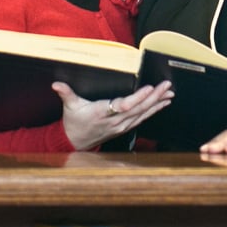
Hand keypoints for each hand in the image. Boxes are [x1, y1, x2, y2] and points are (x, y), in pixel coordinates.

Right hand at [54, 81, 173, 150]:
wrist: (76, 141)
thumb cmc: (74, 122)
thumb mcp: (69, 106)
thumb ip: (66, 93)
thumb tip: (57, 85)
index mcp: (102, 113)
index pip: (123, 105)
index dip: (137, 98)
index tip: (148, 88)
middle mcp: (115, 121)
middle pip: (138, 108)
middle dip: (154, 96)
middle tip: (166, 86)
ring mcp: (122, 126)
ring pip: (143, 113)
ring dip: (157, 103)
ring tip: (170, 93)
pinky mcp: (126, 127)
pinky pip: (143, 118)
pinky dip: (154, 110)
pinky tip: (163, 103)